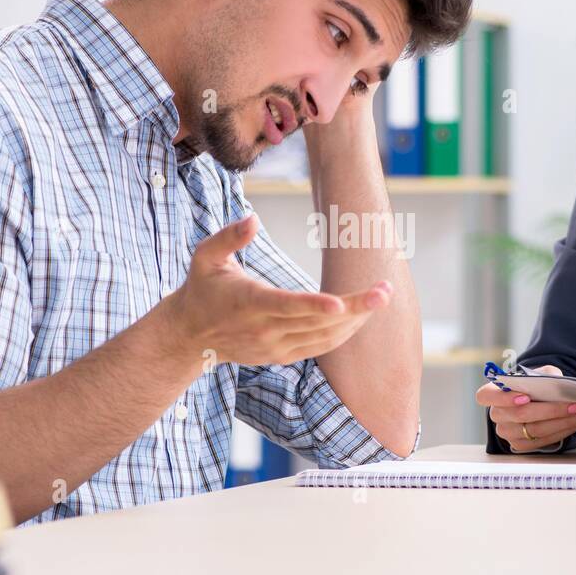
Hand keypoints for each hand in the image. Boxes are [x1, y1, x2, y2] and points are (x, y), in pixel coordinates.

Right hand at [166, 214, 390, 364]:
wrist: (190, 335)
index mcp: (248, 302)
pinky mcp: (281, 356)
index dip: (315, 306)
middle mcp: (264, 329)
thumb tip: (253, 218)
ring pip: (324, 338)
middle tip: (385, 290)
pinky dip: (343, 335)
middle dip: (354, 308)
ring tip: (381, 297)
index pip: (286, 305)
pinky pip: (320, 348)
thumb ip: (229, 237)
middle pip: (316, 323)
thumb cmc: (202, 287)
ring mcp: (274, 346)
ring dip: (356, 320)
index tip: (341, 304)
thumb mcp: (205, 256)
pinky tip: (362, 316)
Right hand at [474, 364, 575, 453]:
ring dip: (563, 422)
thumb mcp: (538, 374)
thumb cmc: (534, 385)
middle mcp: (496, 415)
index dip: (504, 398)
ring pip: (535, 430)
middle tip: (574, 404)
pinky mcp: (520, 445)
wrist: (537, 400)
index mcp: (492, 393)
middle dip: (551, 410)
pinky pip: (543, 441)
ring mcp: (507, 433)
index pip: (485, 397)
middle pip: (520, 415)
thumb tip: (558, 384)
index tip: (526, 397)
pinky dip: (563, 431)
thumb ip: (545, 376)